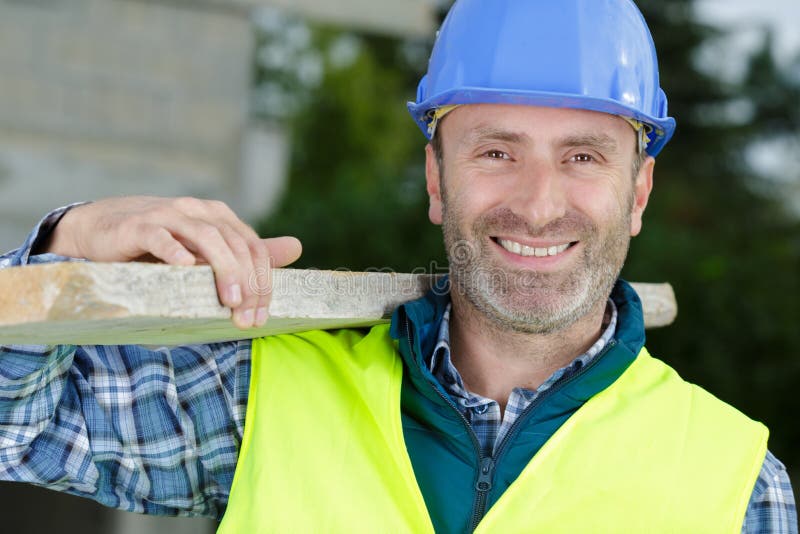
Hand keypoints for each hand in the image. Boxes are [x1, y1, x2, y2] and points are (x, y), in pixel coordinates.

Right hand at [43, 196, 301, 328]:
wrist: (100, 231)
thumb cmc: (158, 245)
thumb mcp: (206, 250)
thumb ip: (248, 252)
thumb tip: (297, 247)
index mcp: (219, 217)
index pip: (253, 248)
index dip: (263, 282)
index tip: (262, 316)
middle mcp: (198, 211)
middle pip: (235, 244)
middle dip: (247, 282)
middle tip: (247, 316)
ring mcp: (168, 215)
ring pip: (206, 237)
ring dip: (222, 269)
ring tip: (230, 300)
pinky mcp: (138, 225)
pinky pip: (160, 236)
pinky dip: (175, 250)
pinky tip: (186, 268)